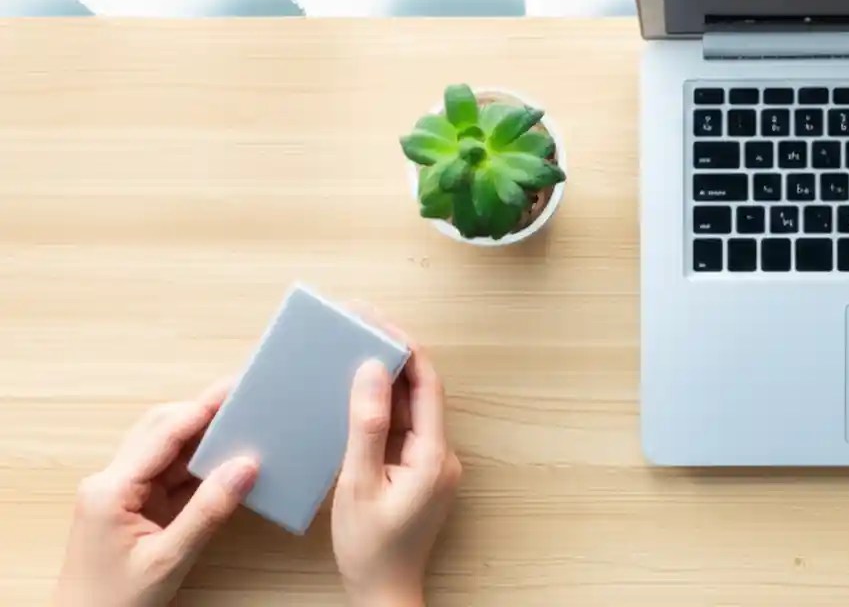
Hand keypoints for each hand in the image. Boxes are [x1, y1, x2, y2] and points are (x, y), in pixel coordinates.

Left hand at [54, 379, 258, 606]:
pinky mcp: (132, 504)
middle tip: (244, 397)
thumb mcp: (168, 559)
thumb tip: (246, 467)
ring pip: (165, 448)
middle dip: (202, 412)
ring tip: (241, 422)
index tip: (237, 391)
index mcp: (110, 489)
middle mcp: (110, 481)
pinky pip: (168, 472)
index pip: (163, 434)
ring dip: (201, 436)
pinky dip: (197, 463)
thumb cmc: (115, 602)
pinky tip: (224, 459)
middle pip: (161, 430)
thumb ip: (208, 511)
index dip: (202, 409)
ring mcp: (119, 491)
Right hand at [332, 311, 461, 606]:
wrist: (385, 592)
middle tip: (361, 321)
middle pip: (422, 390)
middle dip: (393, 353)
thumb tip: (370, 372)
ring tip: (354, 345)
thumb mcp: (358, 485)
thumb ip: (366, 426)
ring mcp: (433, 463)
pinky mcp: (420, 470)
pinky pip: (405, 427)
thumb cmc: (371, 549)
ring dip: (386, 378)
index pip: (427, 385)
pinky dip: (383, 406)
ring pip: (413, 406)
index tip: (376, 320)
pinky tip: (356, 392)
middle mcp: (442, 454)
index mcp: (434, 456)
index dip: (404, 347)